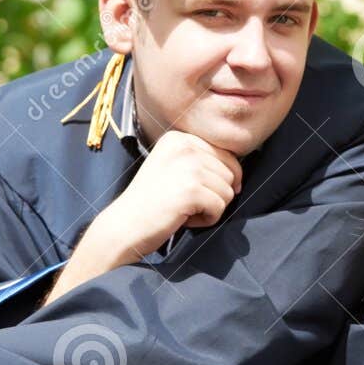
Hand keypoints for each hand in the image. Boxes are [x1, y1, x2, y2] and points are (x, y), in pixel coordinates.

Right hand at [46, 132, 242, 302]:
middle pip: (230, 173)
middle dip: (214, 195)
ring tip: (182, 210)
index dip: (220, 180)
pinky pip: (221, 207)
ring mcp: (189, 166)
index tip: (195, 193)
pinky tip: (183, 219)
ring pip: (228, 191)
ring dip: (210, 208)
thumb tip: (239, 177)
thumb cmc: (150, 204)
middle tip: (185, 203)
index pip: (226, 155)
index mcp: (180, 137)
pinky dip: (206, 220)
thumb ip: (202, 163)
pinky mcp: (192, 189)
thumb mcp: (174, 170)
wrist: (124, 226)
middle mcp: (185, 145)